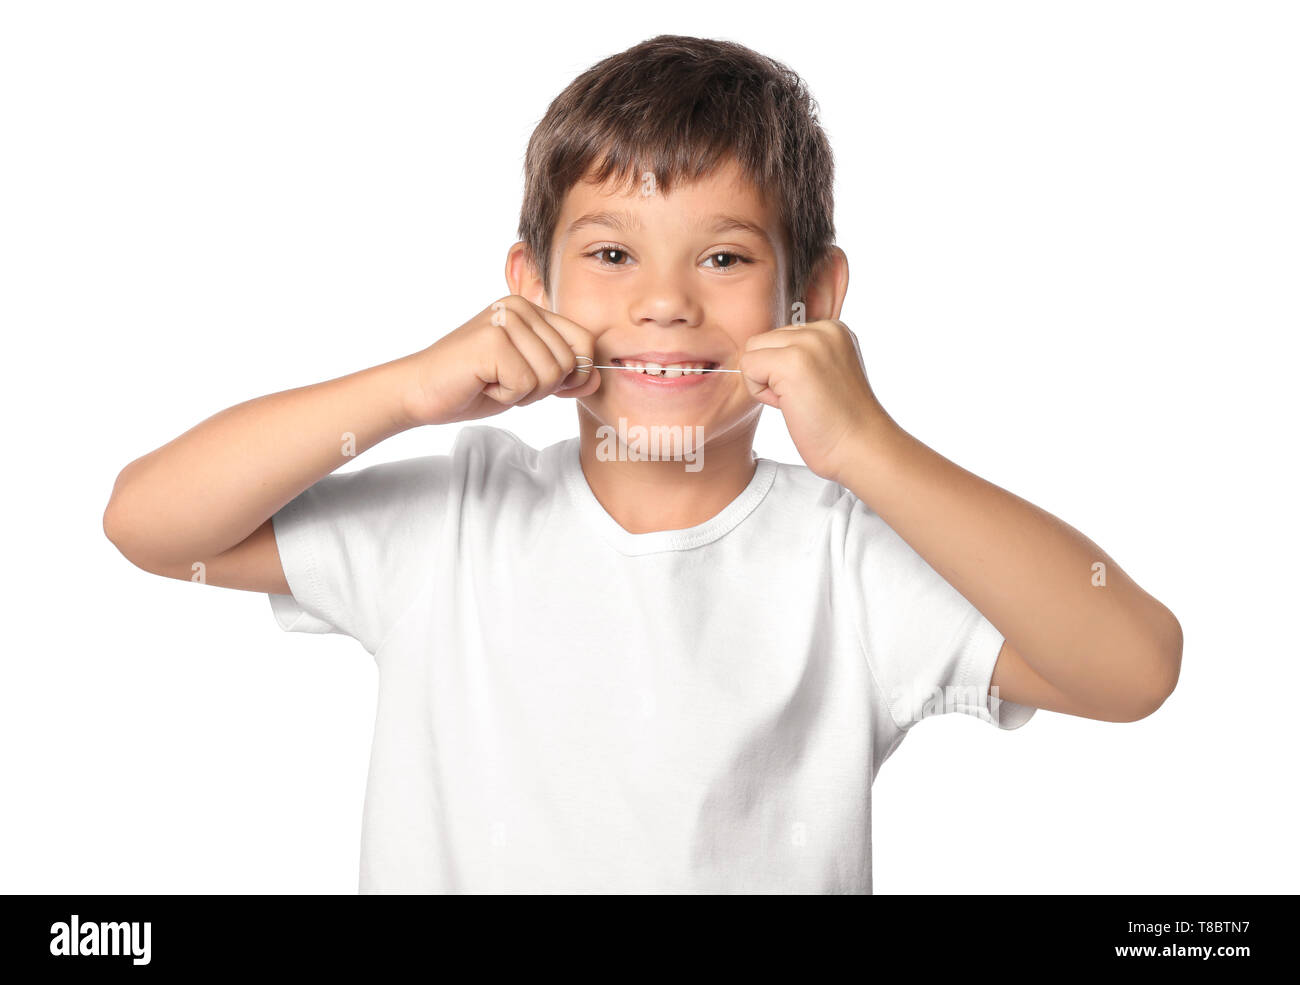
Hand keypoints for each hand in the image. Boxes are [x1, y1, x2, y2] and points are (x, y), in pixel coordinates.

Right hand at [399, 295, 601, 426]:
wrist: (420, 392)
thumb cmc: (472, 385)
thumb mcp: (529, 380)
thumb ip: (564, 375)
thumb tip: (596, 378)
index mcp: (530, 310)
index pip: (584, 343)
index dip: (571, 375)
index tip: (536, 384)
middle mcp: (519, 307)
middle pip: (570, 362)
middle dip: (541, 388)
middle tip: (503, 382)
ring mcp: (504, 320)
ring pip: (551, 374)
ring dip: (523, 393)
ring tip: (491, 381)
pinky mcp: (492, 340)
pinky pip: (526, 384)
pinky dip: (506, 396)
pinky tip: (482, 384)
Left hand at [739, 318, 893, 482]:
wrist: (860, 448)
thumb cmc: (840, 422)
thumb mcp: (827, 371)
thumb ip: (802, 354)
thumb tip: (760, 353)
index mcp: (833, 328)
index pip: (779, 336)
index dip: (785, 370)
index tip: (814, 391)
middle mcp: (823, 328)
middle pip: (762, 341)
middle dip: (772, 373)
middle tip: (804, 398)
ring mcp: (808, 343)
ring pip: (752, 351)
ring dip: (765, 383)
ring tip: (799, 401)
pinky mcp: (791, 361)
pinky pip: (747, 367)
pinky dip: (761, 393)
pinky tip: (791, 405)